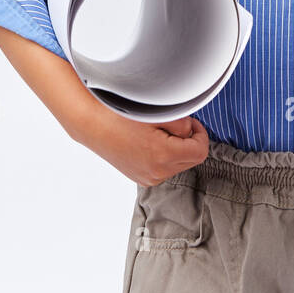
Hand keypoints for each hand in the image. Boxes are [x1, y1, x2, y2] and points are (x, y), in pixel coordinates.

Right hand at [68, 103, 210, 186]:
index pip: (200, 151)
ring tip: (158, 133)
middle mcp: (157, 172)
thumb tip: (190, 132)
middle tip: (174, 125)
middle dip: (189, 142)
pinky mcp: (141, 178)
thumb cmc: (120, 115)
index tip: (193, 124)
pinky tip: (150, 143)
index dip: (201, 134)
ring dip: (177, 150)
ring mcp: (148, 178)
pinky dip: (165, 157)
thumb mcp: (157, 113)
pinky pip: (164, 169)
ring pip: (178, 165)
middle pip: (191, 160)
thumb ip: (182, 124)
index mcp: (163, 155)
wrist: (92, 125)